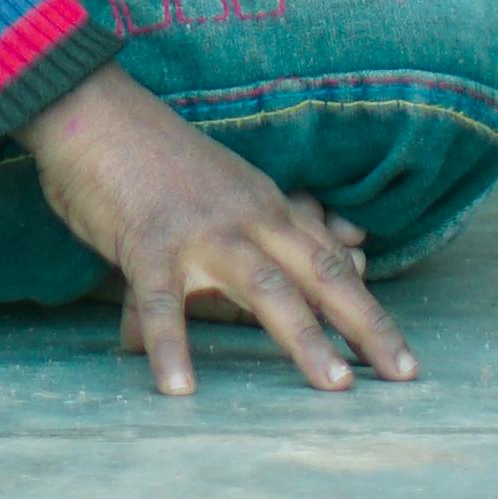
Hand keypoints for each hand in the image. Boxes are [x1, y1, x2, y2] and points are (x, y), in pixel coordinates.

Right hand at [24, 65, 418, 398]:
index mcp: (263, 205)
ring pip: (263, 286)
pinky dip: (170, 345)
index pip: (328, 259)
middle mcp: (245, 216)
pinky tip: (179, 387)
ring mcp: (200, 230)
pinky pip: (160, 302)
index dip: (366, 306)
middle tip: (402, 373)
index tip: (400, 354)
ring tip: (332, 384)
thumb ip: (274, 223)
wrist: (94, 111)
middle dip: (363, 324)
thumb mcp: (228, 187)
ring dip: (302, 336)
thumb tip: (342, 250)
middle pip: (317, 273)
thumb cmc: (158, 157)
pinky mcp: (149, 242)